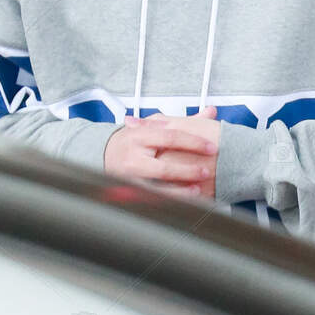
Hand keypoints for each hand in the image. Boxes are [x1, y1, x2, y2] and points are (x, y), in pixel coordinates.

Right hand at [105, 106, 220, 197]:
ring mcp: (131, 177)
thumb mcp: (152, 125)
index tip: (211, 147)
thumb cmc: (132, 139)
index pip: (170, 137)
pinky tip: (182, 202)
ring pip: (157, 187)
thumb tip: (210, 112)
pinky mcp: (130, 192)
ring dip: (179, 191)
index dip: (193, 143)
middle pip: (164, 167)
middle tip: (206, 171)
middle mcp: (134, 157)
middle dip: (187, 171)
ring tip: (197, 189)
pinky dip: (168, 201)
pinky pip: (151, 199)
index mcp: (140, 136)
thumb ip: (182, 121)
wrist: (103, 154)